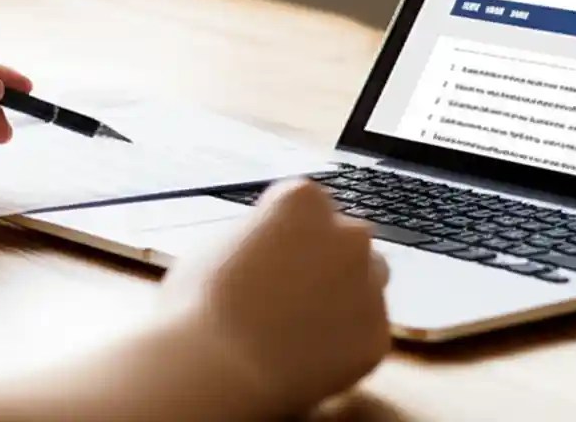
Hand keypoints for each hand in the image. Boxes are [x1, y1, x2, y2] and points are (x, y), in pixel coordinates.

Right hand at [159, 179, 390, 416]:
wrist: (216, 373)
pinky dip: (345, 344)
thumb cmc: (199, 307)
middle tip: (289, 292)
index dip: (285, 232)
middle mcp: (348, 235)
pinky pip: (365, 333)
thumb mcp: (216, 247)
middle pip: (346, 239)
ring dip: (344, 296)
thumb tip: (264, 247)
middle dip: (325, 259)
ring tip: (299, 327)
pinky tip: (307, 357)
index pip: (307, 204)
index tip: (269, 254)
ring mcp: (369, 286)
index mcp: (303, 201)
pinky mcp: (376, 336)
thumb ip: (256, 237)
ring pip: (368, 283)